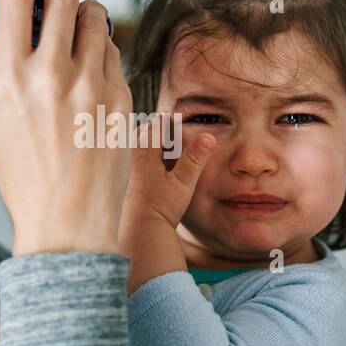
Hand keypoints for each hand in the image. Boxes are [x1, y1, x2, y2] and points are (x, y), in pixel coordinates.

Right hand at [0, 0, 130, 255]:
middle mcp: (50, 72)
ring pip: (96, 16)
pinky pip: (114, 52)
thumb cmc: (28, 178)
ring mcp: (90, 83)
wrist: (67, 221)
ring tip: (81, 30)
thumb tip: (15, 32)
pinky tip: (94, 70)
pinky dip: (104, 52)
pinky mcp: (120, 97)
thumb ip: (6, 71)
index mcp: (8, 74)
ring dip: (87, 14)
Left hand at [119, 124, 215, 242]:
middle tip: (173, 123)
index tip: (182, 114)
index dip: (170, 119)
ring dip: (155, 141)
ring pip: (142, 147)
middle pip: (145, 132)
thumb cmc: (162, 206)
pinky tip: (164, 165)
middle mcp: (138, 160)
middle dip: (159, 126)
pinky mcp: (137, 184)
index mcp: (147, 153)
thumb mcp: (183, 182)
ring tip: (169, 140)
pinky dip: (153, 156)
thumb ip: (195, 158)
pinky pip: (143, 161)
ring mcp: (136, 172)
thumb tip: (209, 136)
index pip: (157, 125)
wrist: (142, 231)